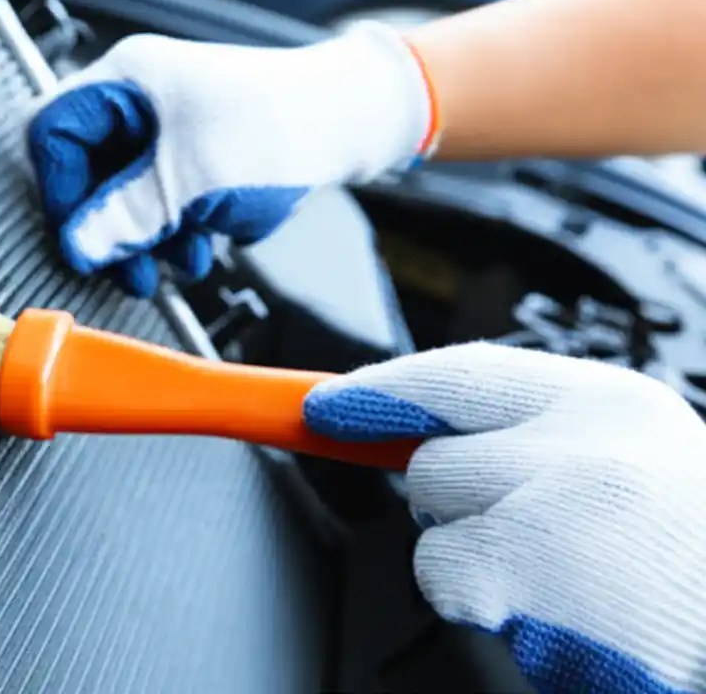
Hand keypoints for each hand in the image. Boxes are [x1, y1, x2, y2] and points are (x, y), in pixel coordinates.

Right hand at [25, 24, 434, 295]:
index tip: (81, 240)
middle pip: (86, 170)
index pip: (53, 133)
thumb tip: (77, 246)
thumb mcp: (193, 181)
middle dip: (108, 227)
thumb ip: (127, 216)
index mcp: (127, 82)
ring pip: (121, 193)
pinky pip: (157, 200)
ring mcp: (164, 128)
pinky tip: (199, 250)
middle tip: (128, 268)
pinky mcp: (190, 156)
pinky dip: (171, 232)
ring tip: (176, 264)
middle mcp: (139, 101)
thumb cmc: (283, 125)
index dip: (60, 192)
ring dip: (144, 238)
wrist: (353, 123)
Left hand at [303, 343, 705, 693]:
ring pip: (433, 519)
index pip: (463, 375)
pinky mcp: (523, 571)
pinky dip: (479, 603)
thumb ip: (544, 438)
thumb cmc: (693, 569)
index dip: (383, 390)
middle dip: (454, 507)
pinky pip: (442, 576)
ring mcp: (550, 502)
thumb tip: (430, 440)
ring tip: (564, 583)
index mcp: (611, 404)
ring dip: (474, 558)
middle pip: (433, 459)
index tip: (323, 404)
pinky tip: (554, 617)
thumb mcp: (638, 466)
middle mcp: (578, 440)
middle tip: (528, 542)